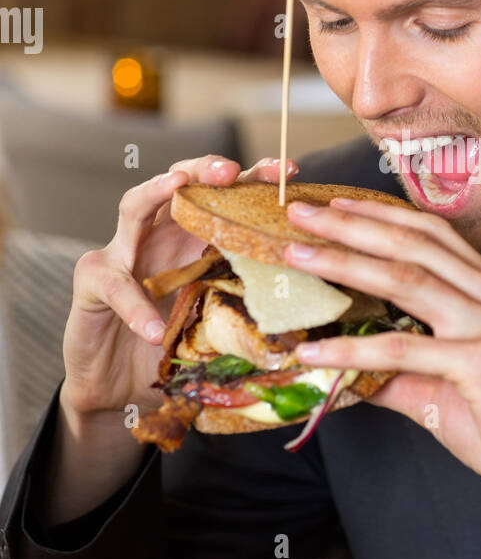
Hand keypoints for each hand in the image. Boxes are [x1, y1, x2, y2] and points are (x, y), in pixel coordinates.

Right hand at [60, 155, 298, 424]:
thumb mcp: (217, 320)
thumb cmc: (173, 348)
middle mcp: (159, 234)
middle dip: (205, 169)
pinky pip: (115, 286)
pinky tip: (152, 328)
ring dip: (158, 190)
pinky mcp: (93, 284)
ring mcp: (122, 254)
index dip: (255, 179)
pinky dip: (135, 306)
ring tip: (178, 184)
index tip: (290, 170)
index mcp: (195, 237)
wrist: (120, 389)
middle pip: (179, 182)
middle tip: (231, 169)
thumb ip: (248, 302)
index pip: (224, 197)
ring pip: (134, 206)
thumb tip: (310, 302)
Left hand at [284, 196, 480, 558]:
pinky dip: (352, 349)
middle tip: (300, 212)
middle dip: (351, 223)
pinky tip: (313, 350)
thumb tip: (343, 371)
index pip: (432, 234)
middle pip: (414, 243)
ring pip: (407, 279)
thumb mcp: (443, 390)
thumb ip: (397, 373)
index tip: (334, 205)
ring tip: (296, 256)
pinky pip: (404, 350)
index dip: (380, 214)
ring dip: (344, 263)